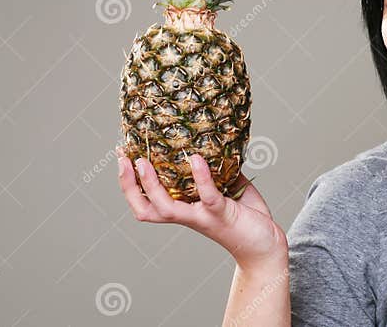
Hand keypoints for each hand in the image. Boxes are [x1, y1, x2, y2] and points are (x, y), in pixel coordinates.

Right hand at [116, 146, 287, 269]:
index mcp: (184, 210)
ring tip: (144, 162)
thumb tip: (213, 141)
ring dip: (151, 185)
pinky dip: (200, 177)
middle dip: (129, 185)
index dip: (129, 183)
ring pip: (166, 208)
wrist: (266, 245)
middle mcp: (187, 216)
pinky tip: (195, 159)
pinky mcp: (222, 214)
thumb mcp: (227, 187)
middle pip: (145, 208)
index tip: (121, 156)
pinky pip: (207, 196)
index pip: (146, 201)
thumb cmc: (246, 217)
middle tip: (123, 159)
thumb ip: (217, 169)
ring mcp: (202, 217)